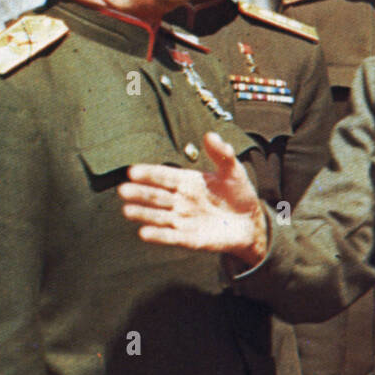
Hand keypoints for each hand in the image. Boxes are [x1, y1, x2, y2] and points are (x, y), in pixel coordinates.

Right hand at [118, 132, 267, 265]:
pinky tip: (144, 233)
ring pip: (159, 216)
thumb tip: (211, 134)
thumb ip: (222, 154)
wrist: (251, 222)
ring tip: (127, 210)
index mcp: (187, 181)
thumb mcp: (233, 171)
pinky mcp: (189, 239)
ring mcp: (183, 220)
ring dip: (143, 214)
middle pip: (156, 196)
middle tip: (123, 190)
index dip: (149, 173)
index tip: (133, 171)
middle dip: (140, 193)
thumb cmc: (239, 194)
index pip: (164, 176)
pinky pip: (171, 237)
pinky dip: (158, 235)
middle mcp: (180, 200)